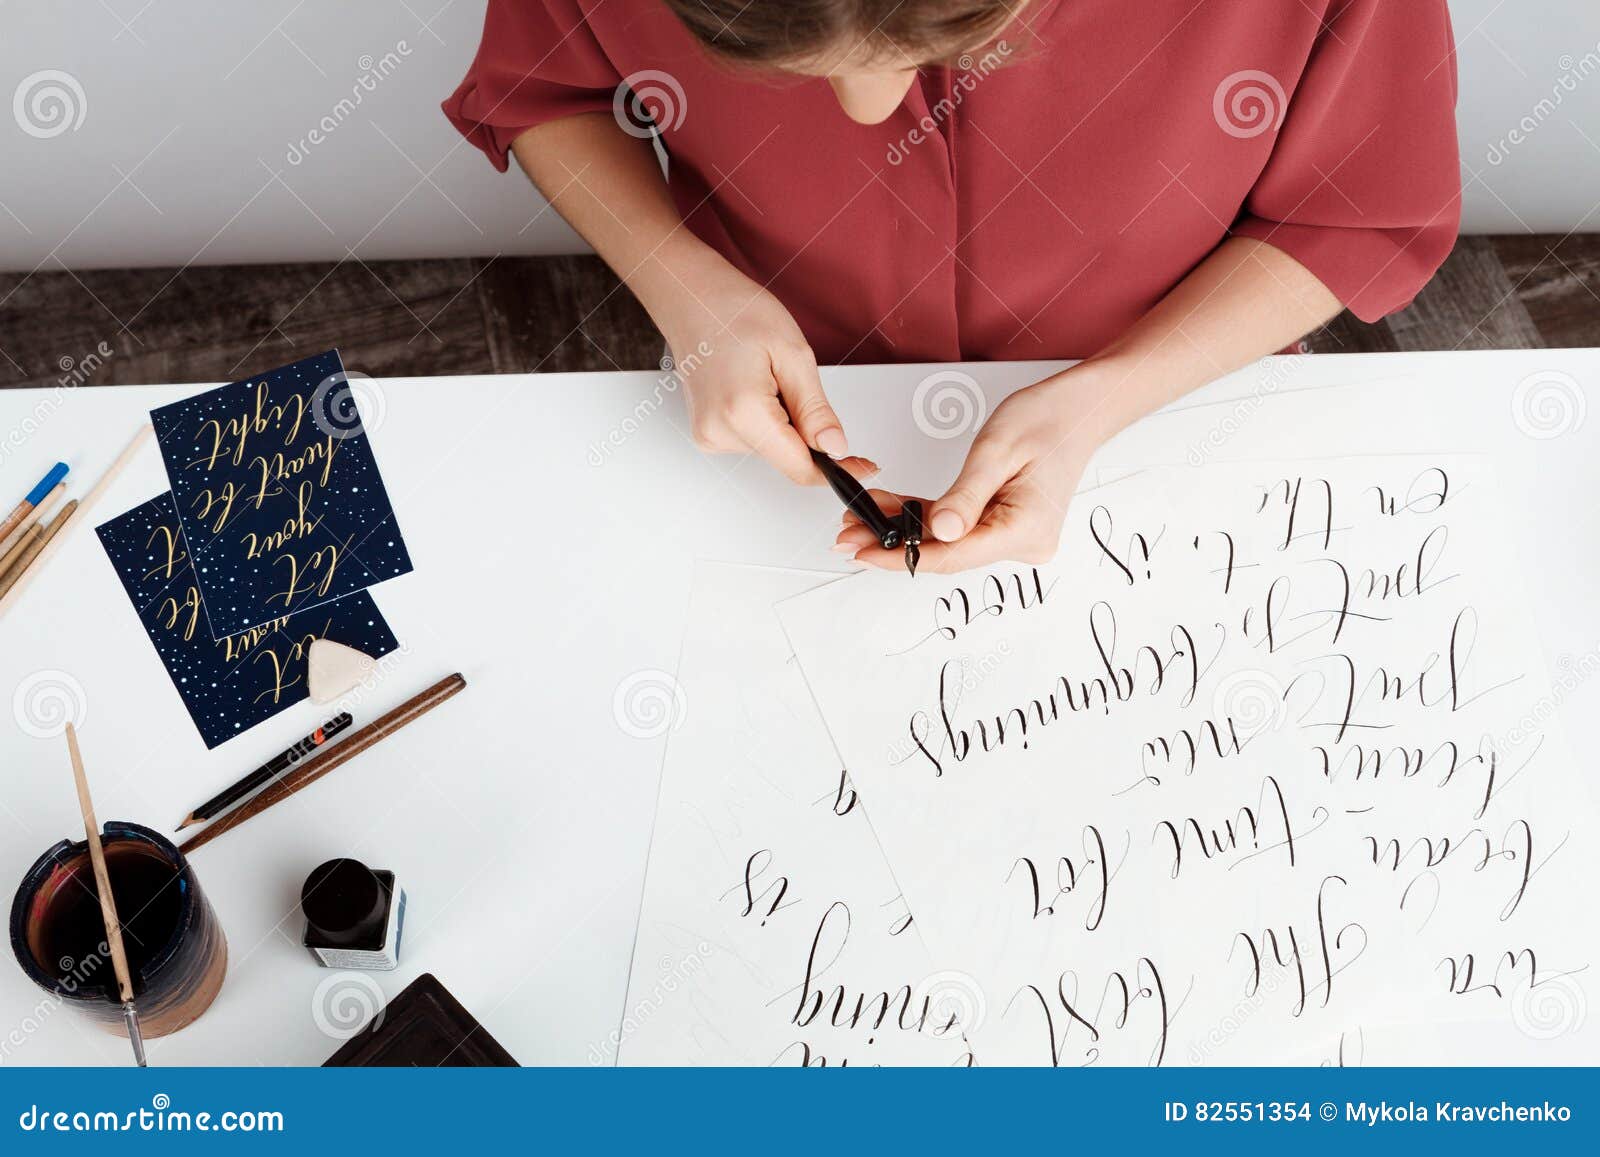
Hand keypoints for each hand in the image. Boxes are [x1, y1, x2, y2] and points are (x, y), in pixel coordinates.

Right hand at [662, 262, 875, 485]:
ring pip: (772, 449)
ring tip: (766, 377)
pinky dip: (767, 420)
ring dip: (785, 423)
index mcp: (743, 411)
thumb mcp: (793, 354)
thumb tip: (836, 448)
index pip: (799, 466)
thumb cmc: (734, 312)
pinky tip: (754, 387)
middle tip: (796, 382)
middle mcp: (719, 431)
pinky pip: (754, 440)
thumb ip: (815, 410)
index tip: (863, 465)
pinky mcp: (708, 434)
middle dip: (807, 433)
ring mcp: (709, 435)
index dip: (837, 469)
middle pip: (787, 458)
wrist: (691, 299)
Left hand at [834, 375, 1093, 572]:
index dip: (902, 557)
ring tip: (862, 518)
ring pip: (949, 543)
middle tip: (848, 534)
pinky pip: (960, 529)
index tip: (863, 553)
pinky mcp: (1007, 527)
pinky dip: (926, 520)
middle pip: (947, 554)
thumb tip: (940, 532)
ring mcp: (1016, 538)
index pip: (952, 556)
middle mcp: (1023, 543)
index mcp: (1024, 530)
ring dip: (906, 531)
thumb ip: (966, 496)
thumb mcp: (997, 451)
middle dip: (895, 544)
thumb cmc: (1048, 421)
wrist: (1081, 410)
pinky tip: (893, 511)